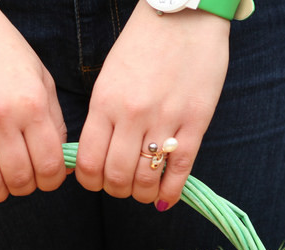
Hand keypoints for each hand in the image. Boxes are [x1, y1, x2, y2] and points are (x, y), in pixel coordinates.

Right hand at [0, 0, 68, 208]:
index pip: (50, 165)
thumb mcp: (40, 79)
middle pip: (21, 178)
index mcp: (32, 104)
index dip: (52, 181)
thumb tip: (61, 165)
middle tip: (21, 181)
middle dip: (26, 188)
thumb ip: (53, 122)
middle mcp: (2, 115)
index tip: (46, 179)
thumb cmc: (2, 50)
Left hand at [75, 8, 229, 208]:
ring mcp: (166, 119)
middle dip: (116, 190)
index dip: (90, 181)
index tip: (97, 180)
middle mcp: (132, 114)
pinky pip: (181, 170)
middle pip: (115, 176)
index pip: (88, 162)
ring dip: (142, 194)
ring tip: (144, 190)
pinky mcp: (196, 121)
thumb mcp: (109, 78)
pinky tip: (166, 197)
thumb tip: (94, 157)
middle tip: (122, 186)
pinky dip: (171, 191)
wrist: (184, 13)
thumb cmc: (143, 45)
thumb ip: (102, 117)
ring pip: (146, 179)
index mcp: (105, 102)